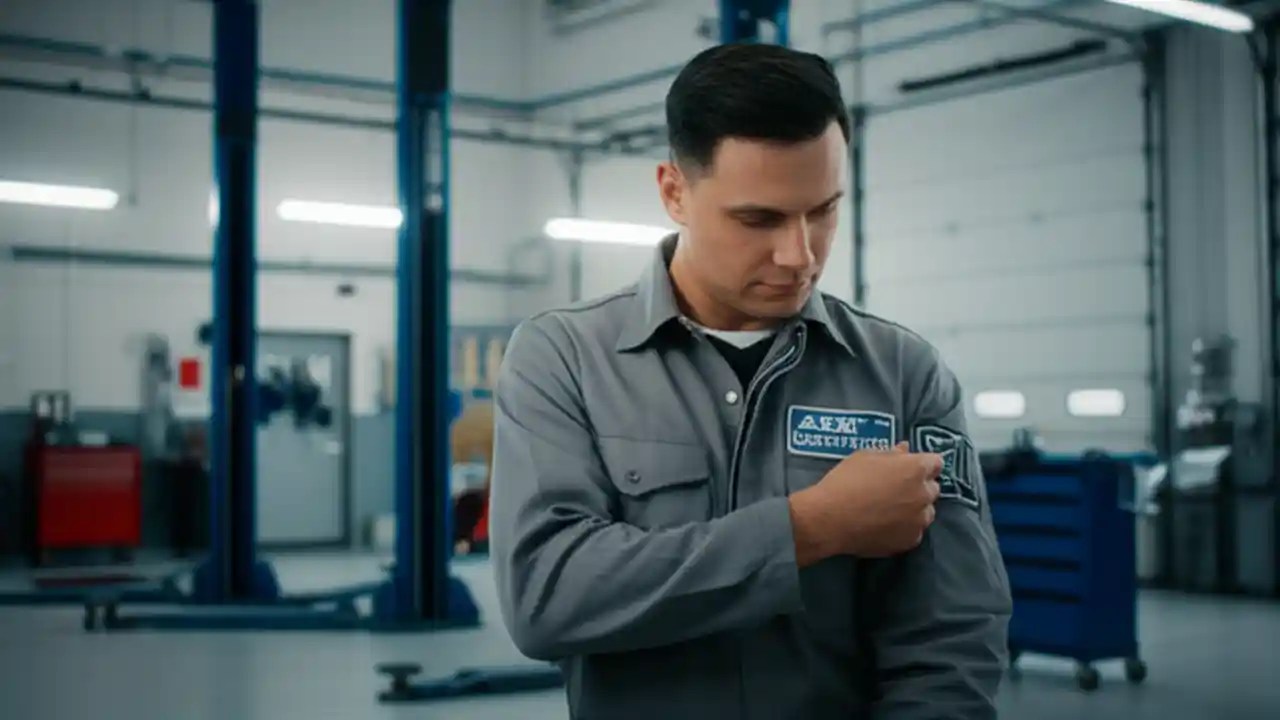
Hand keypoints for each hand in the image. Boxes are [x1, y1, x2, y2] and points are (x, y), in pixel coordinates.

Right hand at [789, 442, 941, 565]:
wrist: (830, 519)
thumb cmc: (845, 481)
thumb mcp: (865, 457)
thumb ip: (891, 454)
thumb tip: (905, 450)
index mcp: (915, 469)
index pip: (936, 463)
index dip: (923, 464)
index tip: (910, 467)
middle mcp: (923, 495)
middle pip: (932, 488)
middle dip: (919, 487)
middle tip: (896, 489)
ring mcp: (918, 521)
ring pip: (926, 512)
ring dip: (915, 509)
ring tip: (892, 511)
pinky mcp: (910, 541)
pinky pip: (914, 532)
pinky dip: (905, 528)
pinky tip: (886, 526)